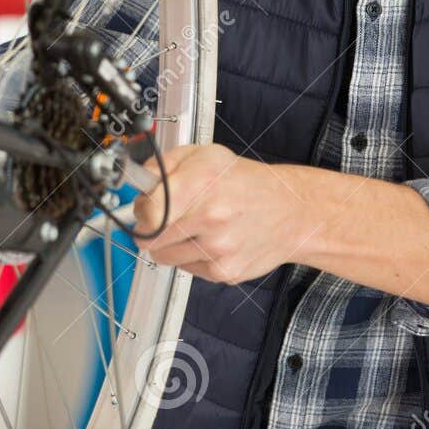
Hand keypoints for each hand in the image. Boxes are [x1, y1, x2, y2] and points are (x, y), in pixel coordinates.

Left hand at [131, 143, 301, 284]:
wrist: (290, 212)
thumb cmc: (244, 183)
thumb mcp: (204, 155)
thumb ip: (164, 165)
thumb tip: (137, 181)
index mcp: (202, 183)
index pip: (146, 211)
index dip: (140, 209)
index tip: (146, 207)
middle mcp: (211, 217)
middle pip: (149, 238)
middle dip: (151, 228)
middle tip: (166, 217)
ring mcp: (218, 248)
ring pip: (163, 256)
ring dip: (170, 244)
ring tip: (193, 228)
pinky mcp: (224, 272)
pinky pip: (185, 268)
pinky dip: (190, 256)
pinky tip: (209, 240)